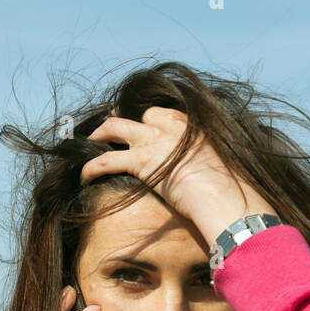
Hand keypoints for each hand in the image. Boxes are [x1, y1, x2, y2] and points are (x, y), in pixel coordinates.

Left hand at [81, 106, 279, 250]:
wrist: (224, 196)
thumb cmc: (226, 189)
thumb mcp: (216, 167)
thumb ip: (203, 163)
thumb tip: (206, 179)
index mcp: (191, 125)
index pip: (161, 114)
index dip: (147, 120)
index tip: (139, 127)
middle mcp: (171, 126)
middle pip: (137, 114)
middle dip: (120, 120)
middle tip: (107, 131)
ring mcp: (155, 140)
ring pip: (114, 127)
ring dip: (98, 135)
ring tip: (87, 146)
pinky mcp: (142, 160)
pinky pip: (107, 160)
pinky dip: (91, 168)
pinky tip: (83, 177)